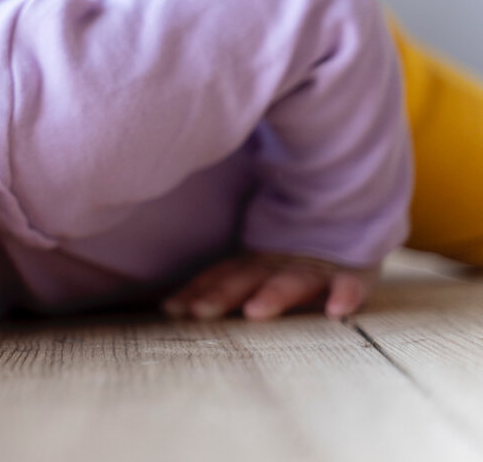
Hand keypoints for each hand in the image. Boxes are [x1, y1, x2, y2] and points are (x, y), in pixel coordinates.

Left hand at [161, 252, 378, 320]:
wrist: (356, 215)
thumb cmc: (300, 255)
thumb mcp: (263, 265)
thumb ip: (227, 280)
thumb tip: (171, 304)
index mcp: (258, 263)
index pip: (222, 275)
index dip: (198, 290)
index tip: (171, 309)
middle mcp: (282, 264)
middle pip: (248, 278)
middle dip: (223, 294)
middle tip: (199, 312)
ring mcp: (317, 268)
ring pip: (293, 281)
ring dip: (274, 295)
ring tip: (255, 312)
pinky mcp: (354, 272)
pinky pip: (351, 283)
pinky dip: (345, 295)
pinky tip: (338, 311)